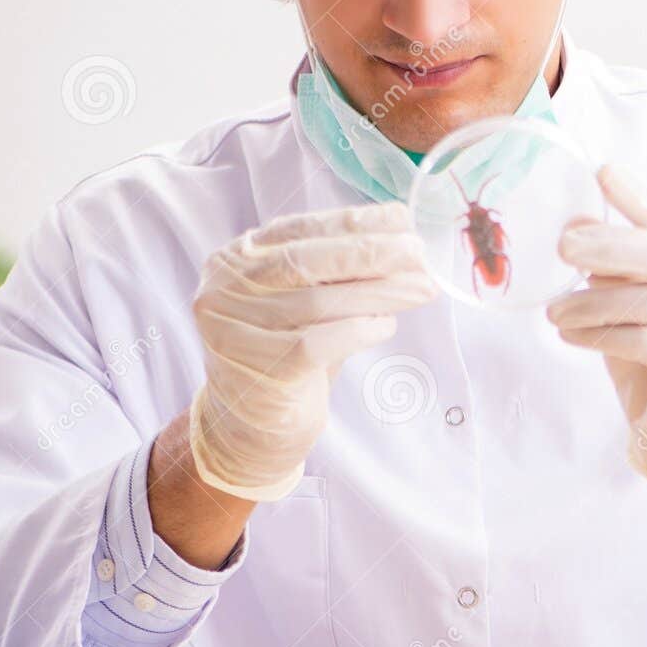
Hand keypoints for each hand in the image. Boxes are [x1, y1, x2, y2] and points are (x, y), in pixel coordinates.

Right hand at [188, 203, 436, 500]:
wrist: (252, 429)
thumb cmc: (287, 355)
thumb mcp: (304, 302)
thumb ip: (334, 271)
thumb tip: (400, 239)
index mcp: (234, 259)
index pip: (300, 230)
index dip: (353, 221)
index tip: (401, 218)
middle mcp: (224, 290)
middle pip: (307, 260)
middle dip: (371, 251)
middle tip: (418, 251)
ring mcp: (235, 331)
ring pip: (319, 302)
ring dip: (380, 292)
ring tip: (422, 289)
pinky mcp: (258, 370)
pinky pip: (320, 342)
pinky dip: (361, 329)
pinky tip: (386, 325)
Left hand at [547, 164, 646, 499]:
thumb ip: (627, 266)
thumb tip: (578, 225)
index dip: (644, 198)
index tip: (605, 175)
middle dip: (612, 246)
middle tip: (564, 246)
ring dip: (593, 303)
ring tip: (555, 311)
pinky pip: (643, 342)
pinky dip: (600, 335)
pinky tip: (572, 335)